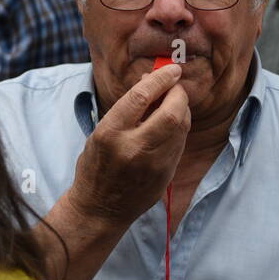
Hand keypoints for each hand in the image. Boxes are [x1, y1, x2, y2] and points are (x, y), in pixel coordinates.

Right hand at [65, 64, 190, 227]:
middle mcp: (133, 148)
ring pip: (181, 127)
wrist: (100, 209)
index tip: (171, 69)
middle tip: (176, 86)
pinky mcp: (166, 174)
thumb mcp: (101, 133)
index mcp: (110, 133)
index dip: (160, 79)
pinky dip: (180, 128)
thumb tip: (151, 81)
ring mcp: (153, 163)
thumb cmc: (96, 166)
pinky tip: (173, 124)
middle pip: (171, 112)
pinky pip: (180, 143)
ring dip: (182, 110)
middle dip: (178, 94)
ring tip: (173, 104)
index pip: (141, 97)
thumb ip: (127, 109)